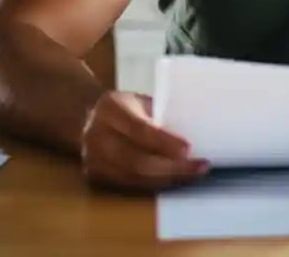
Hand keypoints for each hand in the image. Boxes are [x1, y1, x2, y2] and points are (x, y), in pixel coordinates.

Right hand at [80, 91, 209, 192]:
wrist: (89, 119)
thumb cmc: (126, 108)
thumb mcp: (140, 102)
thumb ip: (160, 116)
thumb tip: (197, 133)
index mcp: (110, 109)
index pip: (138, 129)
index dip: (164, 142)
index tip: (189, 150)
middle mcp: (96, 135)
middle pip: (136, 159)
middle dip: (171, 167)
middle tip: (199, 167)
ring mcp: (92, 159)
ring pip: (134, 176)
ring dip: (167, 179)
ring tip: (193, 174)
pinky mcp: (95, 176)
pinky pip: (130, 185)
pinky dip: (155, 184)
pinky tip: (174, 180)